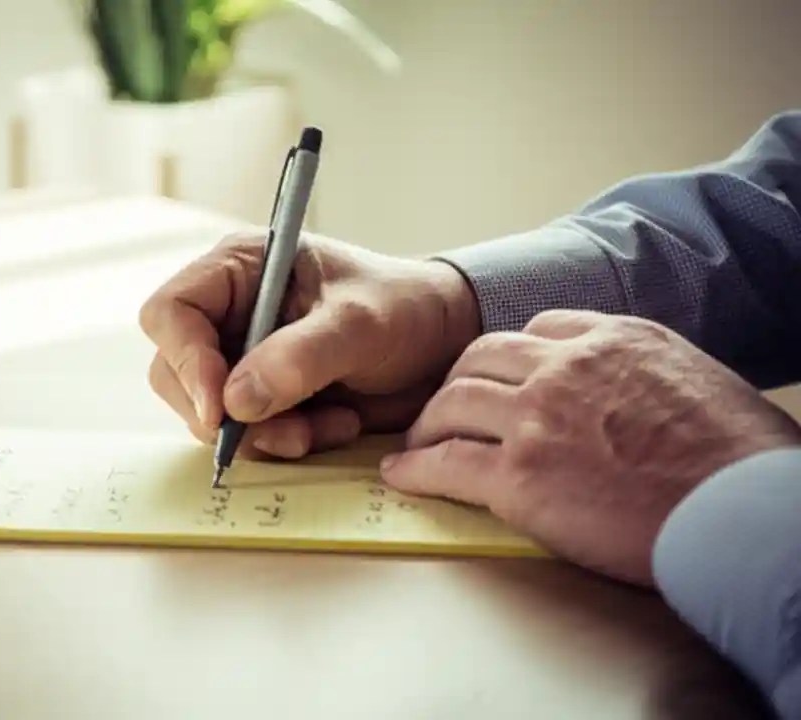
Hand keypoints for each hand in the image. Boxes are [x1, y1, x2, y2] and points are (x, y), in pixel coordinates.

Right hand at [138, 232, 480, 457]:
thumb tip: (235, 402)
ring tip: (327, 426)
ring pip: (208, 413)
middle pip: (176, 372)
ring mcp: (241, 357)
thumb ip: (298, 358)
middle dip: (228, 413)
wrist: (444, 346)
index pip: (172, 312)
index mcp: (239, 268)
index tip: (221, 409)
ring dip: (264, 434)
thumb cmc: (404, 310)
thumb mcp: (359, 326)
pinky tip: (335, 425)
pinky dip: (286, 443)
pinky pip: (245, 435)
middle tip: (289, 432)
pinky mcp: (261, 397)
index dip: (186, 361)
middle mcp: (229, 312)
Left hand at [381, 310, 800, 585]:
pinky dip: (415, 467)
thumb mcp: (697, 380)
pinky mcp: (519, 476)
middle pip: (482, 357)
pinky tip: (402, 473)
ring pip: (453, 401)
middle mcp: (567, 367)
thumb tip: (633, 393)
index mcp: (615, 338)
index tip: (498, 376)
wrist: (742, 513)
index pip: (540, 327)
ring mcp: (537, 418)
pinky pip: (446, 463)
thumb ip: (644, 375)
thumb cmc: (741, 460)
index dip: (511, 355)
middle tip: (445, 407)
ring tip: (417, 441)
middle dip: (456, 381)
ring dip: (427, 422)